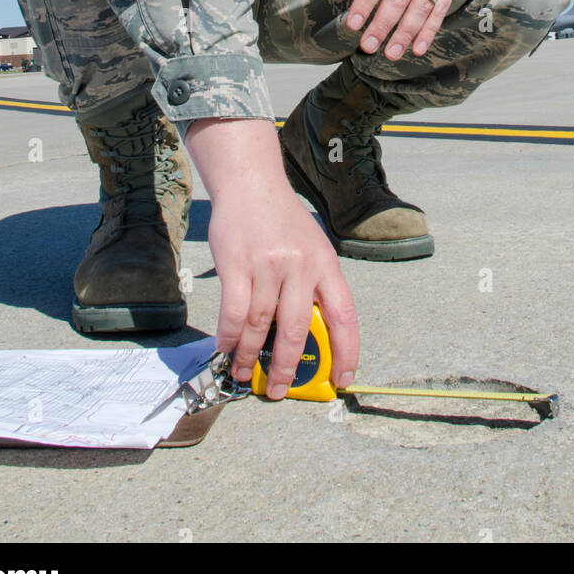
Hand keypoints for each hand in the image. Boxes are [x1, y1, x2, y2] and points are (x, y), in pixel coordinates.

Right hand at [184, 118, 358, 398]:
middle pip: (298, 328)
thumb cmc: (282, 221)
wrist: (251, 183)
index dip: (346, 351)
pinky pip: (235, 312)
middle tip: (278, 389)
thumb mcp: (312, 247)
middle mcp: (300, 266)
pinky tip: (227, 349)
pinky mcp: (237, 265)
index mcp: (326, 264)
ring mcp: (268, 265)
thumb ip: (313, 286)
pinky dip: (230, 337)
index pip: (344, 316)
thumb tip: (308, 338)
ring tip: (244, 373)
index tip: (342, 378)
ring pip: (262, 325)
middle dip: (288, 367)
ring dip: (251, 356)